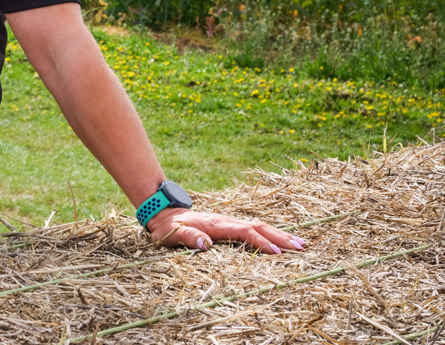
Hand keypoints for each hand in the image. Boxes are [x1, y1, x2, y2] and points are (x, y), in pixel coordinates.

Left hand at [146, 208, 307, 253]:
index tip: (277, 253)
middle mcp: (226, 221)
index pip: (243, 232)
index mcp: (215, 224)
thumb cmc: (167, 228)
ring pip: (258, 226)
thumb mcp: (170, 235)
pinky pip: (253, 228)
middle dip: (280, 236)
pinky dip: (270, 233)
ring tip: (300, 244)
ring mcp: (229, 222)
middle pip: (258, 226)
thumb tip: (206, 244)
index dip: (260, 242)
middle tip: (301, 247)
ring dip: (279, 234)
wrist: (163, 213)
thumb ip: (187, 237)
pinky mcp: (229, 225)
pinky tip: (281, 241)